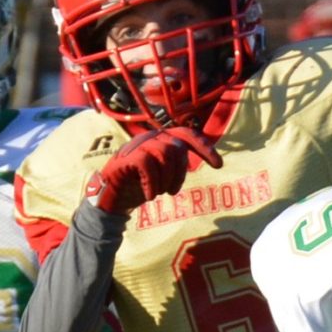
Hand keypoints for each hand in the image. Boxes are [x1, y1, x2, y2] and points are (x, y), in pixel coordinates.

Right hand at [85, 125, 219, 215]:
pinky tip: (150, 196)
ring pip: (165, 153)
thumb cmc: (141, 184)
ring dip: (166, 178)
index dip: (205, 147)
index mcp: (162, 140)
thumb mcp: (164, 174)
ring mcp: (137, 145)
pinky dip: (152, 183)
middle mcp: (151, 138)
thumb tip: (201, 161)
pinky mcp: (125, 157)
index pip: (188, 135)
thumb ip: (178, 164)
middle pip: (177, 147)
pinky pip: (147, 164)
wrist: (112, 196)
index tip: (219, 165)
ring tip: (159, 192)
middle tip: (171, 191)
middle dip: (179, 173)